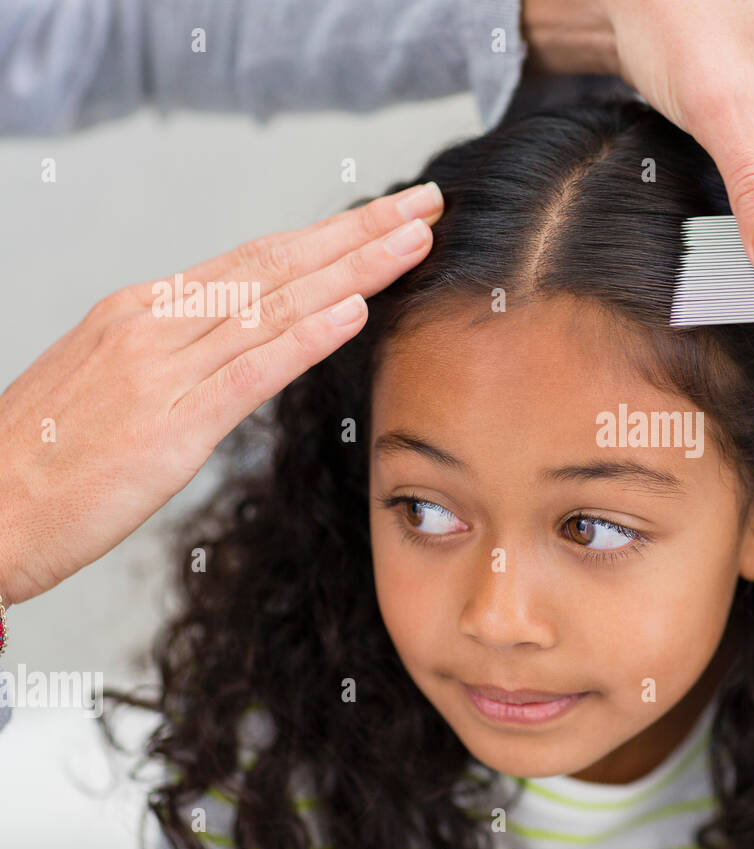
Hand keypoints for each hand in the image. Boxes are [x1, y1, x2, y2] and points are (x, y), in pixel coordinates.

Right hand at [0, 183, 443, 606]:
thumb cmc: (45, 453)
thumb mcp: (115, 379)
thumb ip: (179, 351)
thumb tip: (240, 334)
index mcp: (145, 308)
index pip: (257, 258)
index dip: (329, 234)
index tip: (385, 217)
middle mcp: (158, 322)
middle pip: (278, 264)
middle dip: (358, 233)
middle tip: (424, 206)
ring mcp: (164, 369)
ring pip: (276, 305)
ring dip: (354, 271)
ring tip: (412, 244)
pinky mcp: (171, 425)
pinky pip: (250, 371)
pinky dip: (306, 337)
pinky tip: (354, 312)